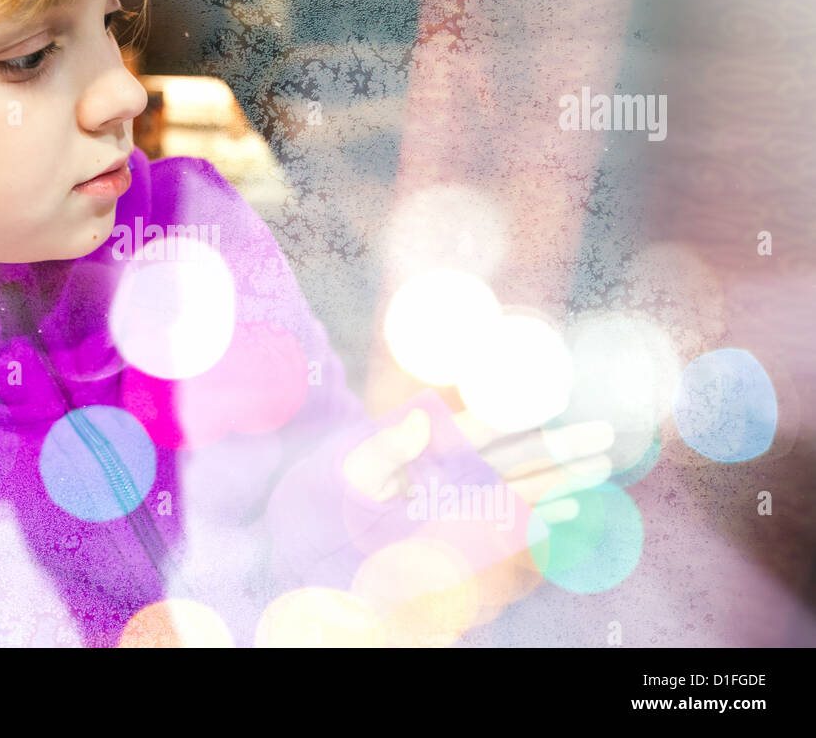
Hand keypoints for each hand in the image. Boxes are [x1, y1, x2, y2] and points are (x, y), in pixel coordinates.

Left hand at [343, 407, 614, 518]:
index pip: (485, 425)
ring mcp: (465, 500)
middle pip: (518, 453)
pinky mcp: (467, 531)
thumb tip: (422, 417)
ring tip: (603, 465)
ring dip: (564, 478)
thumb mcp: (359, 466)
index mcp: (434, 444)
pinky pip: (512, 522)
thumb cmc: (338, 490)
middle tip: (603, 432)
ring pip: (525, 485)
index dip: (519, 411)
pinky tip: (572, 509)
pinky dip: (542, 517)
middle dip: (560, 445)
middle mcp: (457, 470)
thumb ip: (390, 444)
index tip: (557, 397)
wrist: (326, 531)